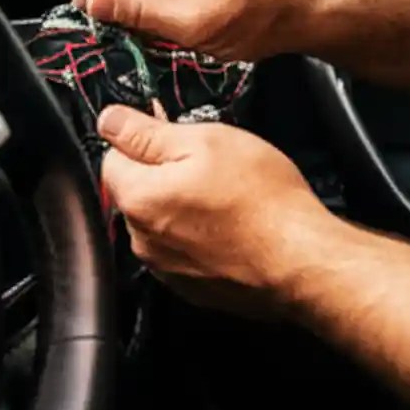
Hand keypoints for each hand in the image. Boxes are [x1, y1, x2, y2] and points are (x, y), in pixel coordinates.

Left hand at [96, 103, 330, 318]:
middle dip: (167, 177)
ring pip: (163, 224)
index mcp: (138, 199)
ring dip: (184, 209)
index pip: (113, 157)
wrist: (300, 260)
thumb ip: (147, 132)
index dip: (147, 141)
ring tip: (230, 201)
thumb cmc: (261, 200)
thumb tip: (109, 121)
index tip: (181, 139)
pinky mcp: (192, 289)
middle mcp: (142, 240)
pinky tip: (235, 229)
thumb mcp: (208, 141)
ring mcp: (167, 269)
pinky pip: (185, 252)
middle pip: (139, 193)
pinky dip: (203, 239)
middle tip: (215, 168)